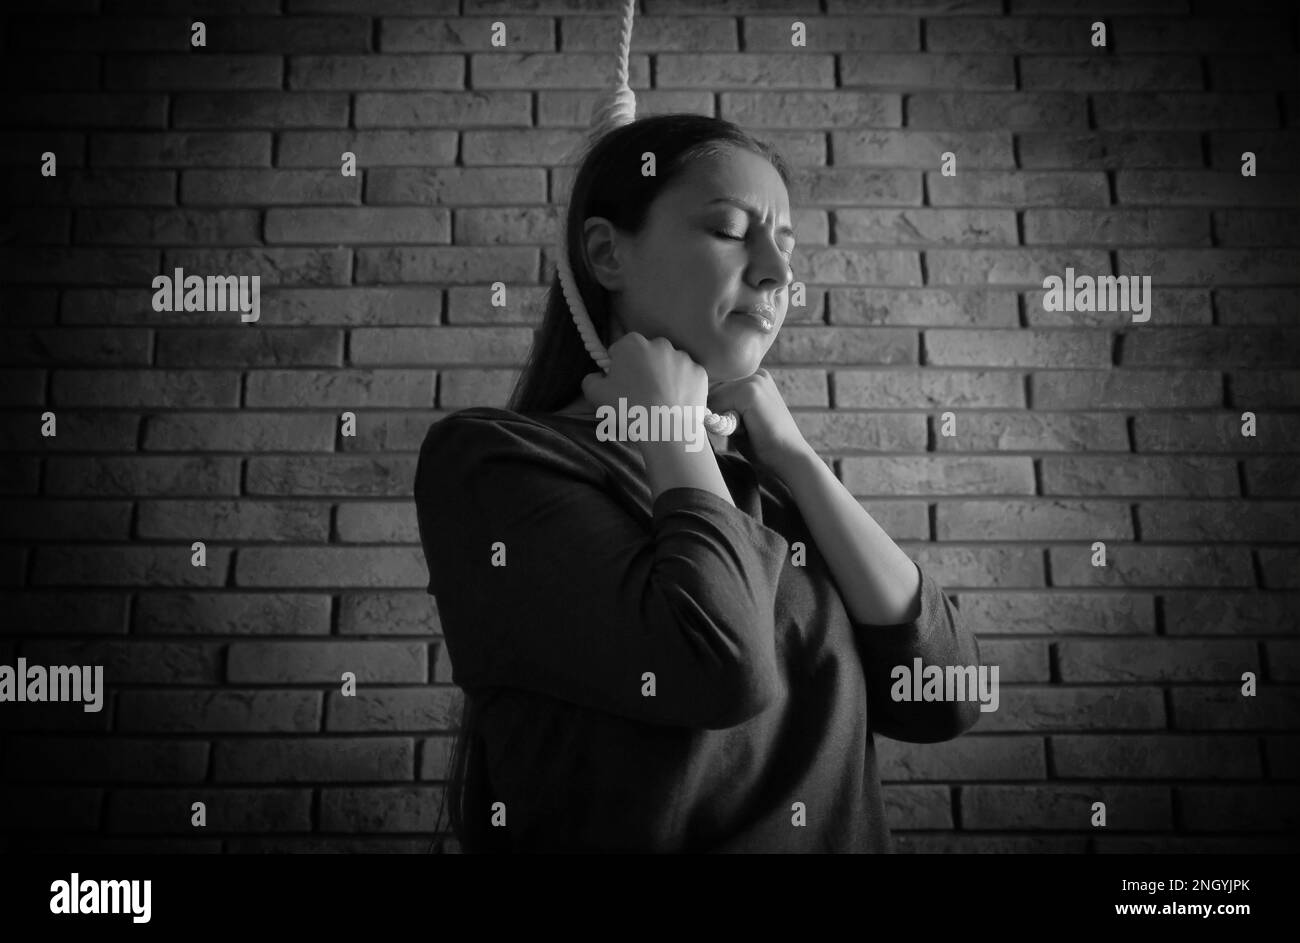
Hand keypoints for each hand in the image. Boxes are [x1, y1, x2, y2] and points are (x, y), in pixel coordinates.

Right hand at [581, 332, 708, 416]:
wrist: (666, 429)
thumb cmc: (628, 408)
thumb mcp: (595, 394)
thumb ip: (591, 378)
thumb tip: (598, 376)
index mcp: (633, 343)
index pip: (621, 349)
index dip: (618, 366)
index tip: (620, 383)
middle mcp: (660, 343)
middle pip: (648, 354)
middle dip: (644, 368)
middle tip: (641, 393)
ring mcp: (684, 357)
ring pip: (670, 364)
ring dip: (665, 376)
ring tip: (661, 401)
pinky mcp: (700, 372)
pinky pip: (688, 377)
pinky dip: (683, 386)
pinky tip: (676, 403)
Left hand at [707, 369, 813, 479]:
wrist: (790, 457)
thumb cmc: (763, 444)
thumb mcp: (740, 420)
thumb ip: (723, 408)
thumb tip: (695, 405)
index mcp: (755, 378)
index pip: (718, 387)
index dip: (714, 408)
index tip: (723, 423)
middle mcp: (755, 374)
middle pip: (713, 389)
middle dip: (714, 412)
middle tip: (739, 430)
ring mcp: (754, 380)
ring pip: (713, 397)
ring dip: (719, 417)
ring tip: (744, 429)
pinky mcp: (751, 391)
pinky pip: (718, 404)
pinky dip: (723, 421)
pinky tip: (745, 429)